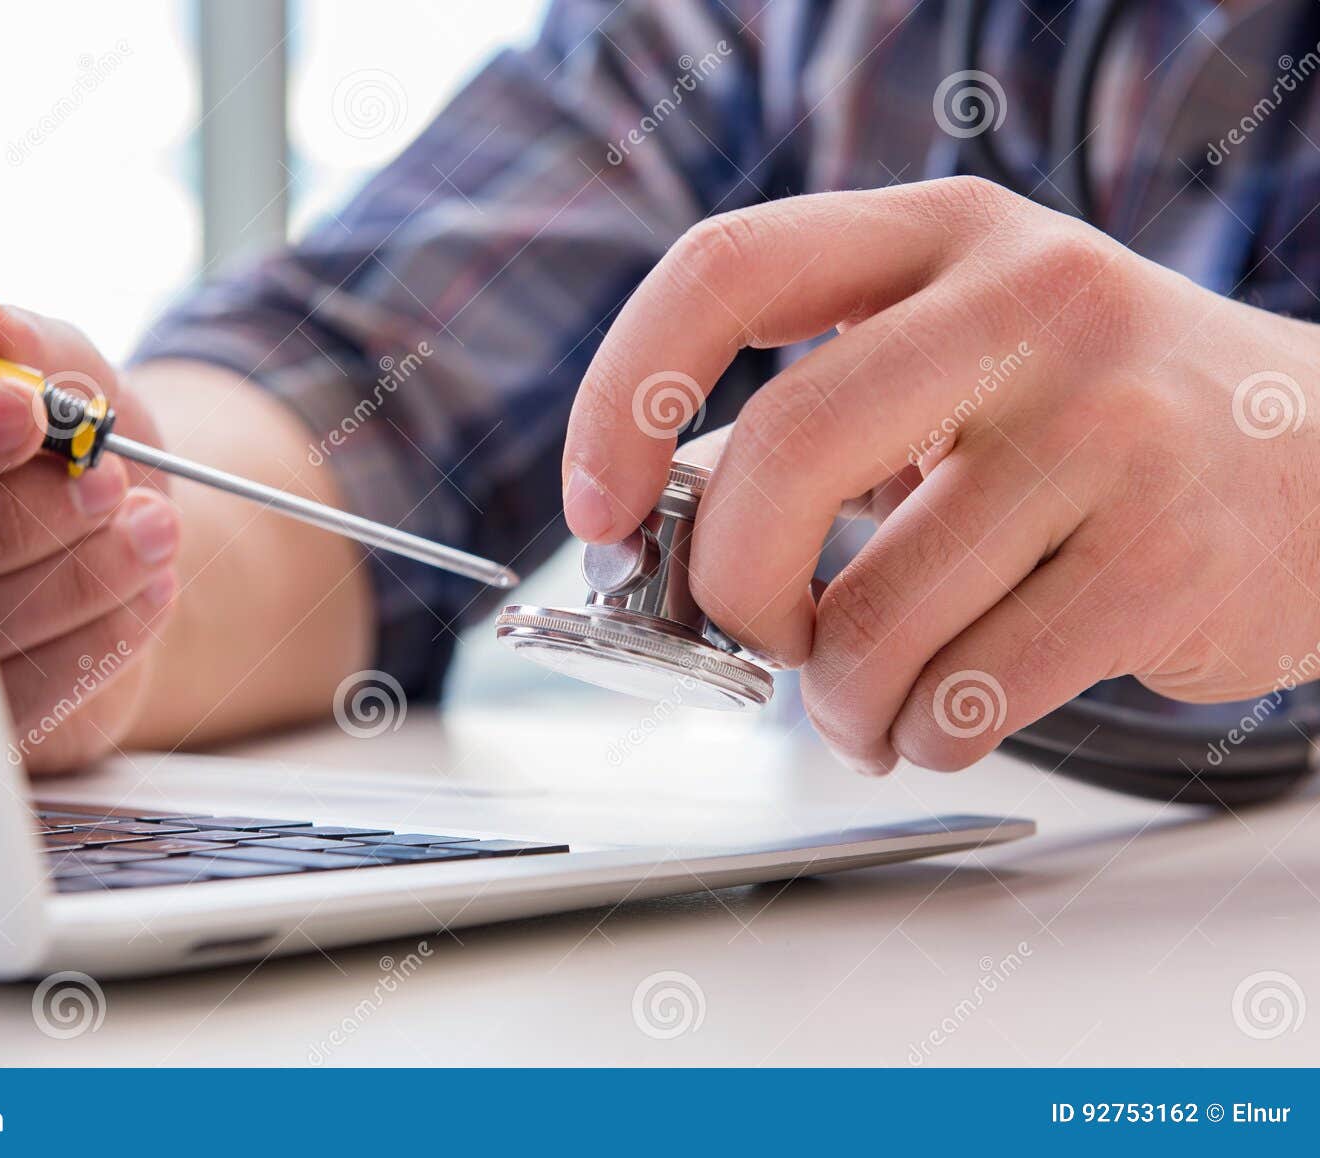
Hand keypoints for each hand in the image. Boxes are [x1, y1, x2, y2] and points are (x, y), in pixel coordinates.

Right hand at [0, 293, 180, 772]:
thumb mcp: (64, 370)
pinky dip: (105, 636)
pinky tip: (153, 591)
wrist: (139, 536)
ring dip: (86, 573)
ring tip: (156, 529)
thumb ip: (23, 346)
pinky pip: (29, 695)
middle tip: (112, 483)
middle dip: (31, 515)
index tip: (24, 416)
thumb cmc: (77, 447)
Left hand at [563, 176, 1319, 775]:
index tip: (598, 509)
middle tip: (755, 634)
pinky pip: (970, 693)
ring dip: (841, 697)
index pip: (727, 269)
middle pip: (783, 454)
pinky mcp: (1168, 558)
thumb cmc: (1096, 423)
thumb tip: (658, 532)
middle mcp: (1030, 303)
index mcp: (943, 235)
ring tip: (867, 700)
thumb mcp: (957, 365)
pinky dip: (925, 735)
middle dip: (733, 586)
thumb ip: (815, 425)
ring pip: (876, 614)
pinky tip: (944, 718)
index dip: (623, 395)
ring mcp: (1112, 424)